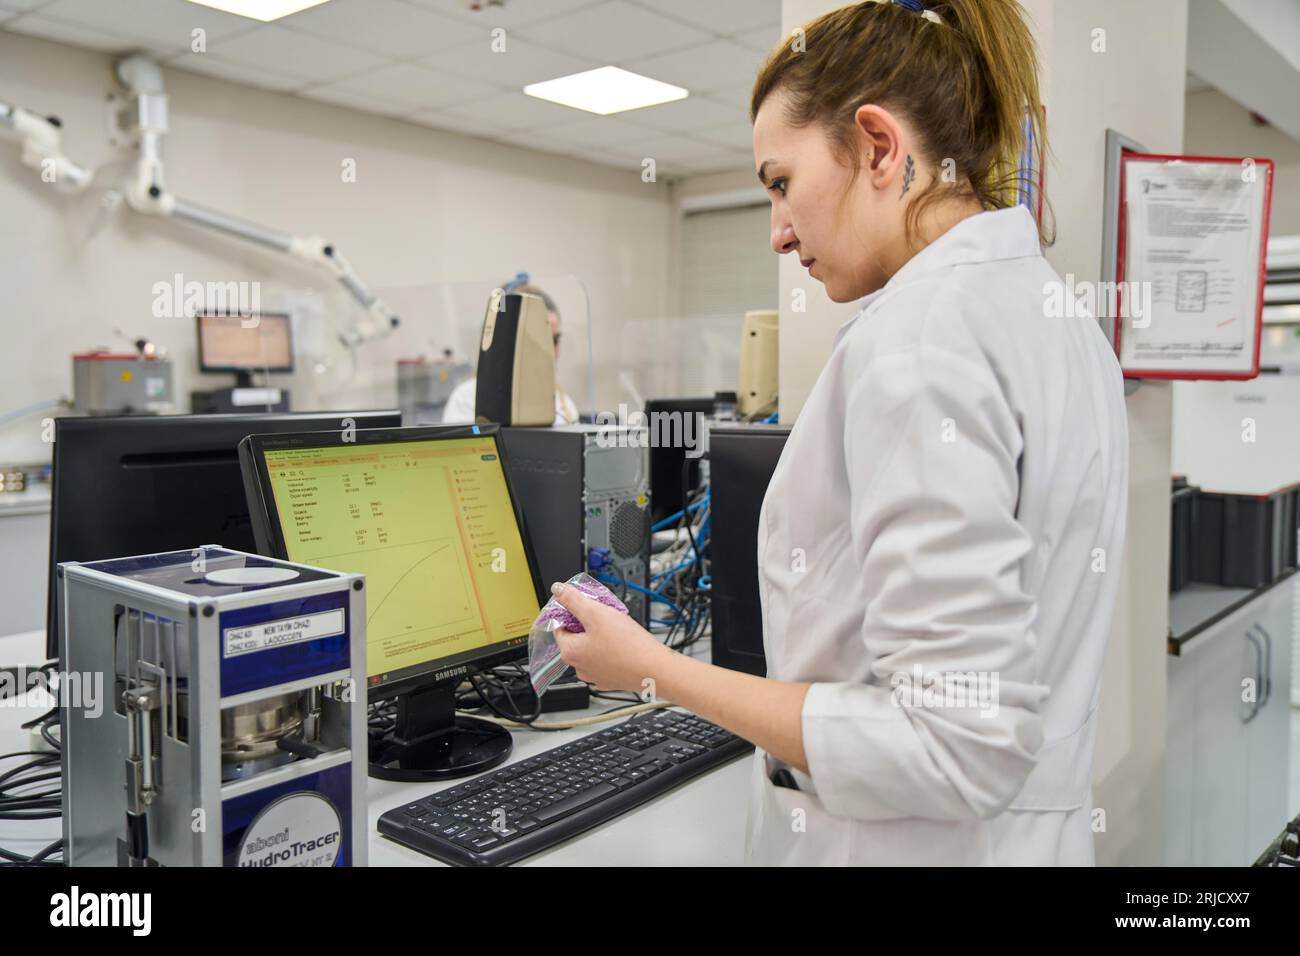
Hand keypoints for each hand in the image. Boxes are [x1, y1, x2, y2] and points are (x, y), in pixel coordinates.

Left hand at [549, 582, 671, 695]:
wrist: (655, 669)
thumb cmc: (627, 645)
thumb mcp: (596, 613)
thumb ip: (574, 600)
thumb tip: (558, 590)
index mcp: (570, 652)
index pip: (559, 626)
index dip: (571, 612)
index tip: (585, 605)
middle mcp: (579, 667)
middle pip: (575, 638)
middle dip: (587, 624)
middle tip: (604, 615)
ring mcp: (595, 676)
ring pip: (591, 649)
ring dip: (599, 637)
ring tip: (616, 629)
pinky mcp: (610, 680)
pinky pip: (604, 660)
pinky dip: (610, 650)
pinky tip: (622, 644)